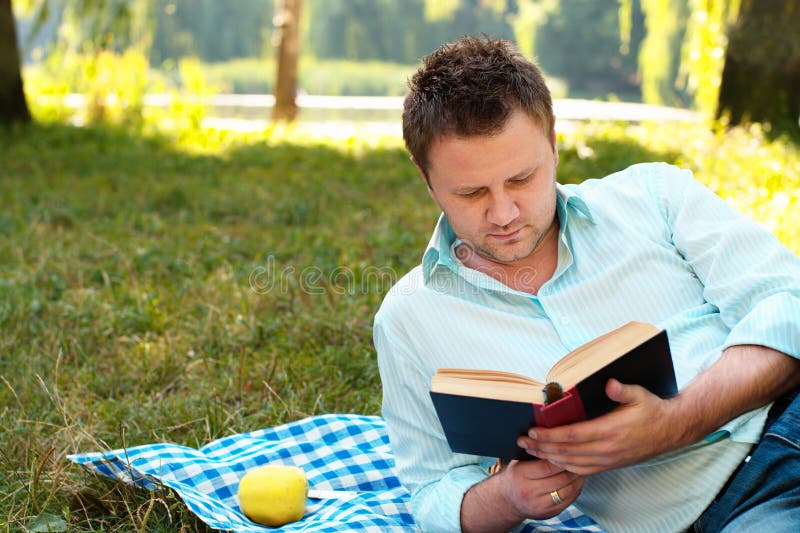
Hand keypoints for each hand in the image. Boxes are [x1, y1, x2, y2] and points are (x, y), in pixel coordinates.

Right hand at [461, 458, 584, 531]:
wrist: (508, 500)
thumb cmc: (516, 475)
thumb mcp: (519, 461)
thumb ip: (534, 451)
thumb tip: (553, 436)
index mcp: (521, 474)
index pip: (547, 465)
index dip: (562, 457)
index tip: (572, 449)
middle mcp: (529, 491)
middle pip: (561, 479)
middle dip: (575, 467)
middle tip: (584, 458)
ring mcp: (540, 505)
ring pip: (568, 490)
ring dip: (579, 478)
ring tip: (584, 467)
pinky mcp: (549, 514)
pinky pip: (570, 500)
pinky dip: (577, 489)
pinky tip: (579, 480)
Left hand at [517, 379, 682, 474]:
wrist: (671, 430)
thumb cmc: (652, 409)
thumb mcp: (639, 395)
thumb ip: (622, 390)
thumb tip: (610, 384)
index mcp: (610, 431)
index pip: (572, 435)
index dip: (550, 435)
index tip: (533, 430)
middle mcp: (607, 449)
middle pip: (567, 452)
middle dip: (541, 447)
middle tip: (522, 442)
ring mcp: (609, 459)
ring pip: (572, 463)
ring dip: (549, 457)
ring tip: (531, 451)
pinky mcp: (611, 464)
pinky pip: (583, 470)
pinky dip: (565, 467)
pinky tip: (554, 460)